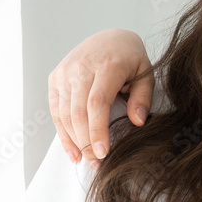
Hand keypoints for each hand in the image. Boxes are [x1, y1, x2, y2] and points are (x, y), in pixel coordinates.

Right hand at [48, 29, 154, 163]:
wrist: (109, 37)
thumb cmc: (130, 58)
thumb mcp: (146, 72)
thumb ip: (143, 97)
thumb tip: (137, 121)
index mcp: (106, 66)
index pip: (97, 103)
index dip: (97, 130)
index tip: (103, 153)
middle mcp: (81, 68)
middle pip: (78, 112)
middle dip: (86, 142)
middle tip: (97, 163)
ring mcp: (65, 73)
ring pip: (64, 114)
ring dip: (74, 141)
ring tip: (87, 160)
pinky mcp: (55, 79)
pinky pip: (55, 111)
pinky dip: (63, 133)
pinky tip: (73, 150)